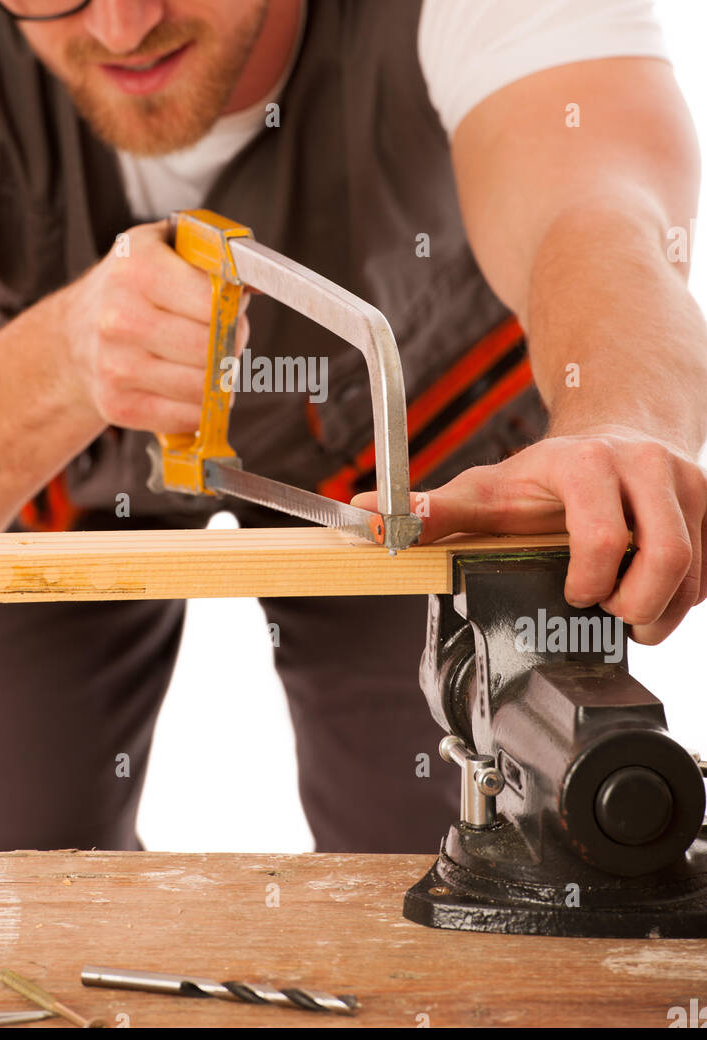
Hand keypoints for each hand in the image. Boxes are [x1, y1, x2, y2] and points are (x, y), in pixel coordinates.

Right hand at [64, 219, 249, 434]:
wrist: (71, 336)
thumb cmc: (128, 288)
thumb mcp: (163, 247)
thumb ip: (212, 254)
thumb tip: (257, 282)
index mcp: (137, 270)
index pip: (214, 301)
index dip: (233, 306)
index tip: (229, 305)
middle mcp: (120, 319)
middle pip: (212, 348)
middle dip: (230, 344)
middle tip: (222, 337)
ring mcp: (116, 366)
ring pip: (204, 387)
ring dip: (218, 379)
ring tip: (204, 361)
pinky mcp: (118, 405)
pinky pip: (188, 418)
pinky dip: (199, 407)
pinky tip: (187, 386)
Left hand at [352, 427, 706, 642]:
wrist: (615, 430)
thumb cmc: (548, 474)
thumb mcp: (488, 489)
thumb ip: (433, 510)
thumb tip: (366, 513)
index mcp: (587, 463)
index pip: (603, 537)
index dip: (590, 582)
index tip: (574, 594)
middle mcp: (645, 466)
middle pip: (667, 558)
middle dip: (633, 604)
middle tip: (604, 608)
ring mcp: (687, 483)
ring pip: (695, 573)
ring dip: (660, 608)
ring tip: (624, 608)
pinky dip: (682, 599)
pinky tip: (649, 595)